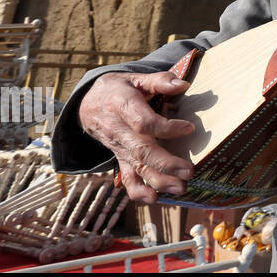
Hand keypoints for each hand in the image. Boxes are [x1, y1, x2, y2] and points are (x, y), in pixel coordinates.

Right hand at [78, 72, 195, 203]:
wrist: (87, 104)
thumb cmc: (117, 89)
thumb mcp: (135, 78)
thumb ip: (159, 80)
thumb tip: (183, 84)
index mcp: (122, 107)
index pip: (143, 122)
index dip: (165, 127)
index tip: (189, 128)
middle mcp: (119, 131)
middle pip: (141, 150)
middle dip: (165, 163)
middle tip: (188, 171)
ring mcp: (119, 148)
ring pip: (137, 167)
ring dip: (158, 180)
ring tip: (180, 188)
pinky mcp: (120, 158)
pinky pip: (126, 177)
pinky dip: (138, 191)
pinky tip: (154, 198)